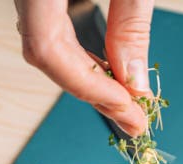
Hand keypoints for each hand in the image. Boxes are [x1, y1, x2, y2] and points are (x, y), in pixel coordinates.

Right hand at [14, 0, 153, 136]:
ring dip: (90, 81)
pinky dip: (83, 57)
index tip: (124, 105)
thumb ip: (131, 24)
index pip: (48, 51)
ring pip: (49, 48)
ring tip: (127, 105)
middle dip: (95, 94)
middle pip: (48, 56)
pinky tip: (109, 73)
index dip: (87, 86)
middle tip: (134, 121)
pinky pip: (54, 33)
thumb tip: (134, 78)